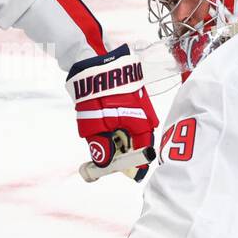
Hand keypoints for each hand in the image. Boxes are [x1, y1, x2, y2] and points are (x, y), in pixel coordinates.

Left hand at [68, 45, 158, 181]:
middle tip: (111, 157)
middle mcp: (146, 114)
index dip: (137, 164)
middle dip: (127, 151)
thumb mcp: (93, 124)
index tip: (131, 175)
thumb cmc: (94, 93)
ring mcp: (142, 103)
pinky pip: (132, 116)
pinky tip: (107, 121)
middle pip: (140, 140)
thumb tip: (105, 162)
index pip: (144, 150)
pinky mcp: (136, 95)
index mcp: (140, 122)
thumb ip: (101, 145)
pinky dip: (121, 123)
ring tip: (105, 136)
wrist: (91, 62)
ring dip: (122, 136)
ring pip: (135, 128)